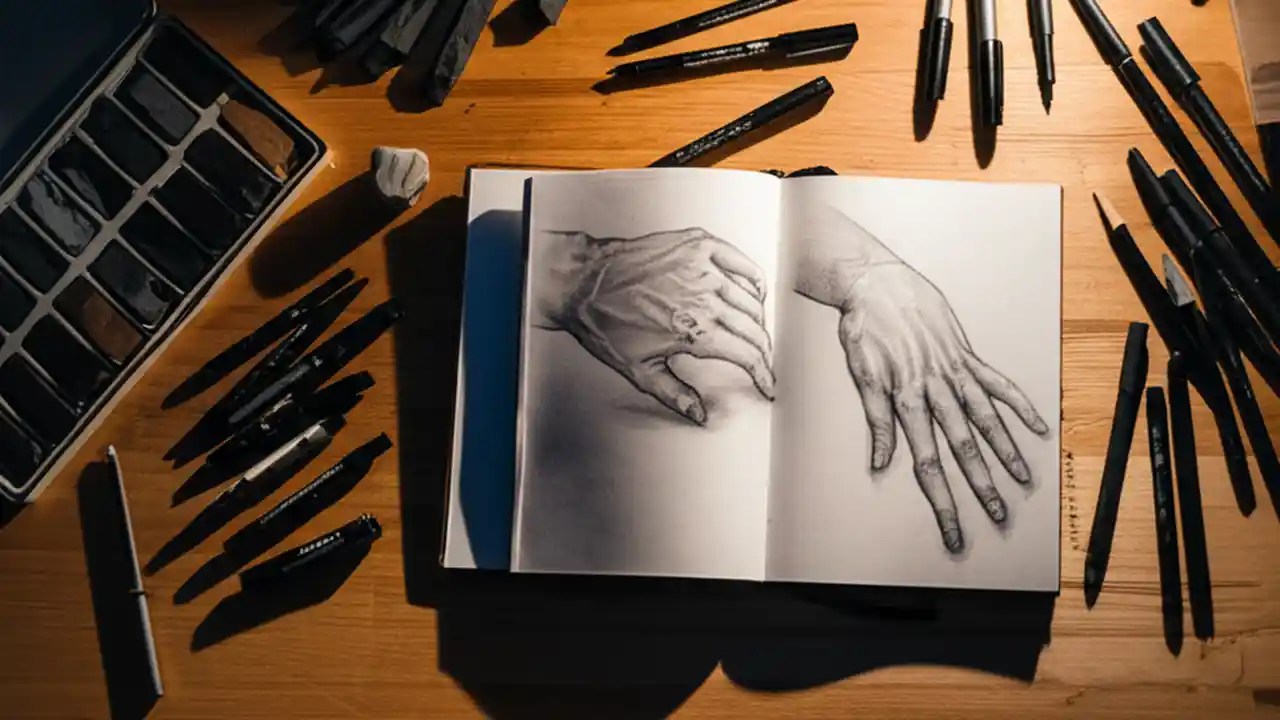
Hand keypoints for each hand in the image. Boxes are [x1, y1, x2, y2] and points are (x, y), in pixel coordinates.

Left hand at [533, 228, 774, 423]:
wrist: (583, 281)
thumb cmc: (604, 322)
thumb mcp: (638, 370)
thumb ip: (675, 394)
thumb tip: (700, 415)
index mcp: (696, 332)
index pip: (747, 355)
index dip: (763, 373)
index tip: (769, 383)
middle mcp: (706, 298)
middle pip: (754, 329)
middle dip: (764, 350)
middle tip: (763, 360)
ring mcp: (704, 268)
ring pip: (751, 297)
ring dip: (759, 319)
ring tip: (756, 332)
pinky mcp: (698, 245)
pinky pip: (741, 261)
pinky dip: (754, 279)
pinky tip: (754, 291)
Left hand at [794, 206, 1049, 553]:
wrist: (876, 283)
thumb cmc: (865, 329)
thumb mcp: (862, 376)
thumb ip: (877, 422)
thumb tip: (880, 463)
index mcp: (905, 401)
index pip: (926, 462)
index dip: (942, 500)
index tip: (954, 529)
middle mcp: (934, 389)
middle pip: (961, 447)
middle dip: (981, 485)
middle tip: (998, 516)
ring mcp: (954, 371)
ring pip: (985, 417)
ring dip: (1005, 449)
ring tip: (1022, 479)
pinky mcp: (966, 353)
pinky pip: (997, 381)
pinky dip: (1018, 403)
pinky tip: (1037, 425)